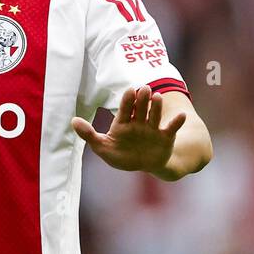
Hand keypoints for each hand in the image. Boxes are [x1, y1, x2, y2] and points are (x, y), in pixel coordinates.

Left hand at [71, 85, 186, 173]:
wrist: (146, 164)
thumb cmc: (122, 155)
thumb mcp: (103, 147)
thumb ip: (89, 135)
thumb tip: (73, 121)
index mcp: (123, 123)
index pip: (125, 109)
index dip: (127, 100)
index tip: (130, 90)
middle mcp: (139, 123)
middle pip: (140, 109)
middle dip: (142, 99)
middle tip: (144, 88)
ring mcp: (152, 129)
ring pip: (155, 115)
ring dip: (156, 107)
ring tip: (157, 97)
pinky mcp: (165, 137)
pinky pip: (171, 129)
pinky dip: (176, 123)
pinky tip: (180, 116)